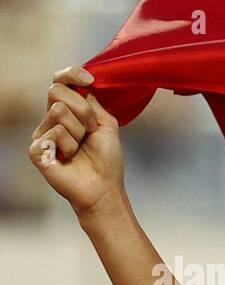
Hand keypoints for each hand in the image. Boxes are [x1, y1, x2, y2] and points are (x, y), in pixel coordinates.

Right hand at [28, 66, 124, 218]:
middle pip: (56, 92)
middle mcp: (51, 119)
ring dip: (79, 131)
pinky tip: (69, 159)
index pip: (60, 82)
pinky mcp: (36, 150)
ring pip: (58, 111)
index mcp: (68, 111)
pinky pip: (55, 132)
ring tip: (80, 148)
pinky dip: (69, 146)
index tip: (89, 79)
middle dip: (83, 110)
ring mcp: (42, 134)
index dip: (71, 75)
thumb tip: (84, 84)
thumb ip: (94, 103)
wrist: (104, 188)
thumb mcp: (107, 125)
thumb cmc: (107, 160)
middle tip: (91, 131)